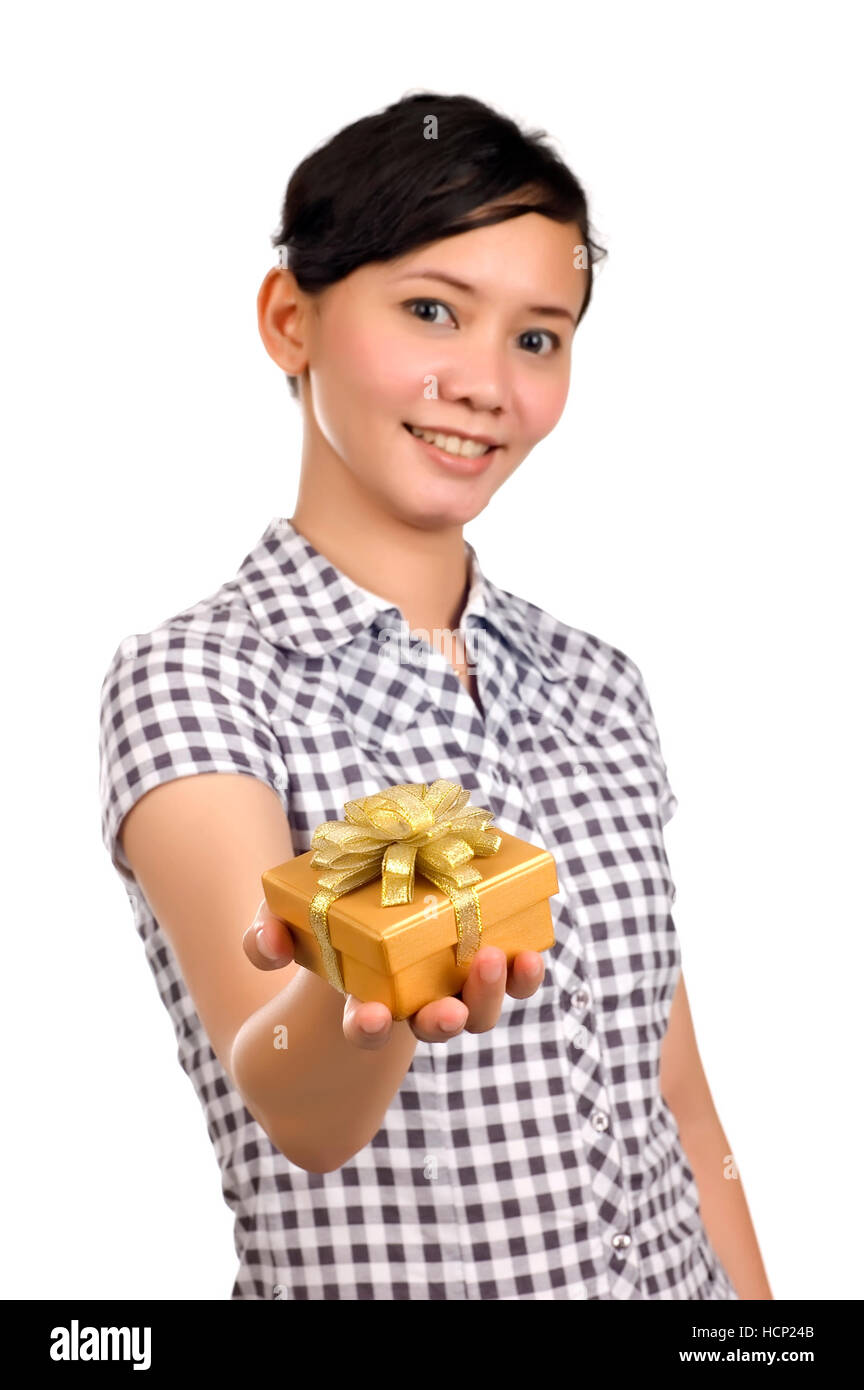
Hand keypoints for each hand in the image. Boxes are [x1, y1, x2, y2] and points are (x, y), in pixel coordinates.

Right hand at [242, 902, 545, 1049]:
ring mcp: (455, 986)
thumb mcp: (285, 928)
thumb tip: (268, 942)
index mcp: (367, 1004)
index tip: (367, 1017)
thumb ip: (264, 938)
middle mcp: (417, 1004)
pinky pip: (511, 977)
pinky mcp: (486, 959)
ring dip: (490, 994)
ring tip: (493, 961)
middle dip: (443, 1023)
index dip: (367, 1029)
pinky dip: (522, 973)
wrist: (371, 906)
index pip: (368, 1030)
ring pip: (480, 1010)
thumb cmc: (326, 929)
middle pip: (439, 1028)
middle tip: (446, 1010)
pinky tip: (529, 953)